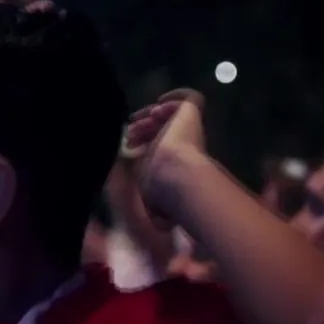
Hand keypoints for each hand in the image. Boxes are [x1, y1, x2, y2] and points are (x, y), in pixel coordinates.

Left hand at [126, 88, 207, 221]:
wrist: (172, 173)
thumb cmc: (162, 188)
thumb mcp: (153, 198)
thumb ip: (156, 209)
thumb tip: (163, 228)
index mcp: (174, 159)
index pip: (159, 142)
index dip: (143, 137)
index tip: (130, 140)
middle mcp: (183, 142)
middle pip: (162, 125)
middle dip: (143, 124)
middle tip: (132, 129)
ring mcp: (189, 126)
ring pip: (171, 110)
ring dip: (153, 113)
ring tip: (143, 120)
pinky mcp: (193, 113)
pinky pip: (189, 96)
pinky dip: (175, 95)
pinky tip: (161, 103)